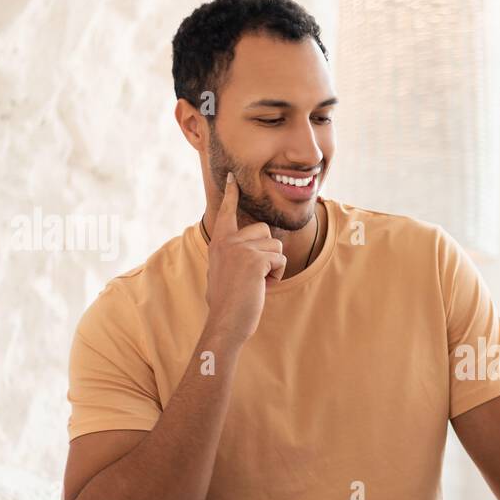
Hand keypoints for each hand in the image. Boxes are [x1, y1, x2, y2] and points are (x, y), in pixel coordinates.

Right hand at [202, 172, 287, 343]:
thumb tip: (255, 247)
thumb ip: (233, 254)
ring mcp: (240, 249)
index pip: (226, 212)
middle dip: (268, 252)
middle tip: (256, 275)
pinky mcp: (254, 259)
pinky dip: (277, 275)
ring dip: (274, 266)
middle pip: (264, 230)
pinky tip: (263, 286)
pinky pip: (280, 260)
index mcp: (219, 242)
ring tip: (258, 282)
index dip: (231, 194)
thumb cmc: (227, 301)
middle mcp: (227, 241)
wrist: (225, 321)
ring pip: (275, 246)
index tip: (233, 178)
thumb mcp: (223, 271)